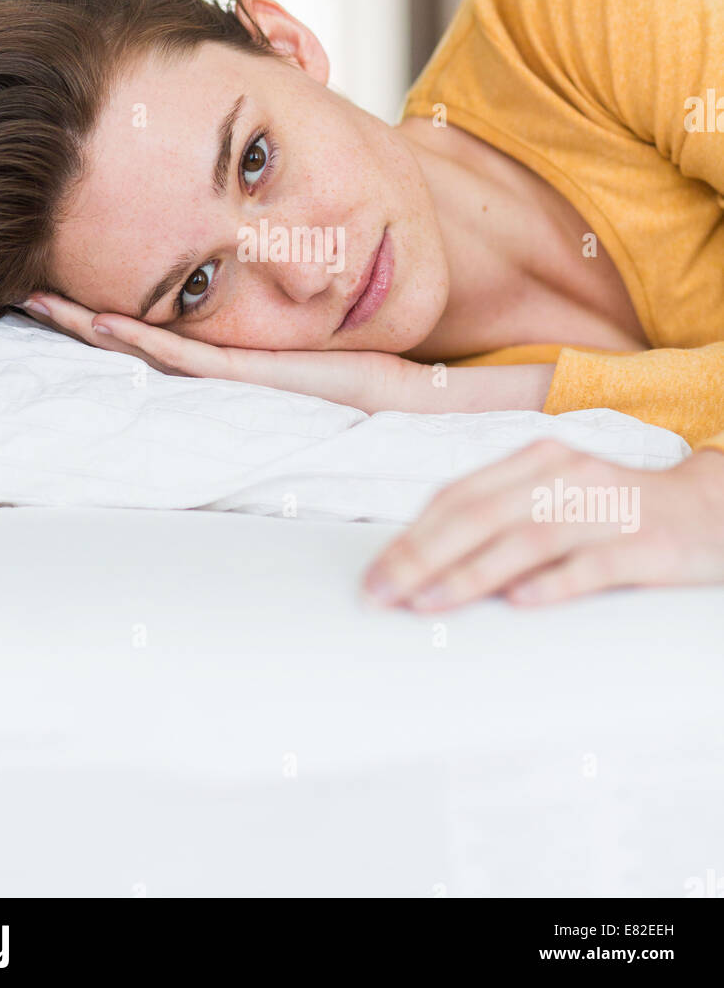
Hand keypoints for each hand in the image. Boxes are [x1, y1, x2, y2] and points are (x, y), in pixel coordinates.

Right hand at [19, 291, 420, 414]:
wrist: (434, 390)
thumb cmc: (393, 347)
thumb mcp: (340, 299)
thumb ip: (311, 271)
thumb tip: (297, 236)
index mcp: (248, 346)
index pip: (172, 321)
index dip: (116, 300)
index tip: (69, 272)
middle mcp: (238, 360)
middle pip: (147, 336)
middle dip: (86, 312)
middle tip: (29, 286)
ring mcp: (248, 369)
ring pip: (157, 348)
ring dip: (99, 327)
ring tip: (43, 301)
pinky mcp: (266, 374)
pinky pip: (196, 357)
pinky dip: (149, 341)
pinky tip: (107, 321)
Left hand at [361, 437, 723, 610]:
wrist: (712, 509)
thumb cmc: (616, 510)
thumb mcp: (555, 497)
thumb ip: (501, 517)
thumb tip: (426, 558)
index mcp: (536, 461)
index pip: (458, 496)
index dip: (411, 536)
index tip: (375, 575)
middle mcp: (566, 476)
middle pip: (479, 516)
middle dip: (422, 557)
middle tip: (383, 595)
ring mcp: (606, 509)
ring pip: (525, 539)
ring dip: (470, 573)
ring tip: (429, 603)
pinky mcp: (644, 544)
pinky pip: (592, 565)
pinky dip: (552, 584)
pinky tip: (519, 603)